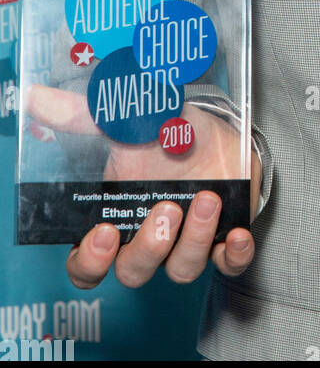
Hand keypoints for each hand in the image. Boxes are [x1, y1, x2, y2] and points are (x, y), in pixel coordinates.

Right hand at [25, 84, 260, 290]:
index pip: (87, 267)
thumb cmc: (162, 133)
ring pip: (181, 269)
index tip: (106, 233)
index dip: (91, 262)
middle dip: (149, 245)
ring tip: (205, 199)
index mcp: (116, 220)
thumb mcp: (123, 122)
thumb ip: (81, 115)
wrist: (214, 131)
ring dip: (193, 239)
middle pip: (134, 271)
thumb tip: (35, 96)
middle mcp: (149, 240)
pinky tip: (236, 235)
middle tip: (165, 209)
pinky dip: (234, 255)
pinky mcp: (224, 239)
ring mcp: (187, 244)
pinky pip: (229, 265)